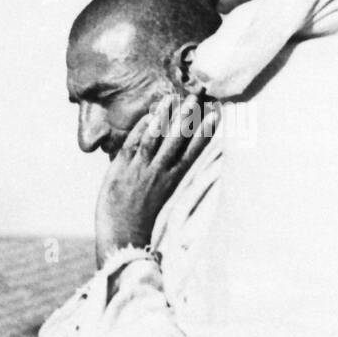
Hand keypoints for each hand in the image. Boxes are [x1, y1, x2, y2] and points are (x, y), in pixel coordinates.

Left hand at [94, 93, 216, 265]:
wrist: (122, 239)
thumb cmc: (140, 220)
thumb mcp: (157, 196)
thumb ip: (164, 174)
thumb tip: (169, 153)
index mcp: (173, 180)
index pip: (193, 151)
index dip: (204, 132)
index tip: (216, 115)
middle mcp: (160, 173)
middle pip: (177, 141)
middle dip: (187, 118)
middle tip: (197, 97)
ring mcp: (140, 171)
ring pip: (155, 139)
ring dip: (165, 117)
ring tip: (173, 98)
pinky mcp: (121, 171)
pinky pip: (133, 145)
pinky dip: (140, 130)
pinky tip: (148, 116)